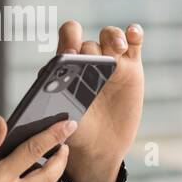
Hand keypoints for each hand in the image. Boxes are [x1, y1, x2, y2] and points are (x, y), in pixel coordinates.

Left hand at [55, 20, 143, 168]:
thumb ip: (54, 101)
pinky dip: (134, 34)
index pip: (68, 37)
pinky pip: (134, 42)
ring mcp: (112, 61)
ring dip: (114, 37)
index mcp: (68, 65)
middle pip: (90, 40)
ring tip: (118, 48)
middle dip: (91, 50)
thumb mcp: (60, 119)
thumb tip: (47, 81)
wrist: (99, 147)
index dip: (70, 40)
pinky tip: (133, 34)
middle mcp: (88, 59)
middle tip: (91, 61)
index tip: (71, 55)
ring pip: (112, 36)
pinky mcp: (132, 68)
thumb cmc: (75, 131)